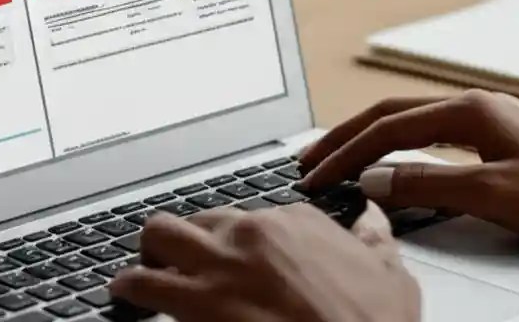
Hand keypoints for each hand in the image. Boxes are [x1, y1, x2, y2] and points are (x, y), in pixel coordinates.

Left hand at [111, 203, 419, 321]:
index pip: (257, 216)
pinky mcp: (191, 302)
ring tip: (143, 272)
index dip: (245, 241)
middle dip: (192, 241)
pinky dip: (128, 290)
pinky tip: (127, 299)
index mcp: (298, 222)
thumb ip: (375, 240)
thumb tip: (372, 218)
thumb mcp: (391, 276)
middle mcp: (253, 233)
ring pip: (160, 235)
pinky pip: (140, 284)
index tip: (243, 258)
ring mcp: (218, 264)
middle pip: (203, 219)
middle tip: (187, 264)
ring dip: (150, 253)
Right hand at [300, 91, 518, 256]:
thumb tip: (376, 179)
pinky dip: (396, 143)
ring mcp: (484, 116)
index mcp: (469, 111)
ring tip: (335, 157)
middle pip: (390, 113)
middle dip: (344, 137)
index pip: (388, 128)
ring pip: (408, 119)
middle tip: (308, 161)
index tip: (316, 175)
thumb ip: (429, 184)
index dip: (346, 153)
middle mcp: (473, 104)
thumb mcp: (493, 195)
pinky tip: (388, 159)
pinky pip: (428, 130)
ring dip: (368, 138)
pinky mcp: (494, 133)